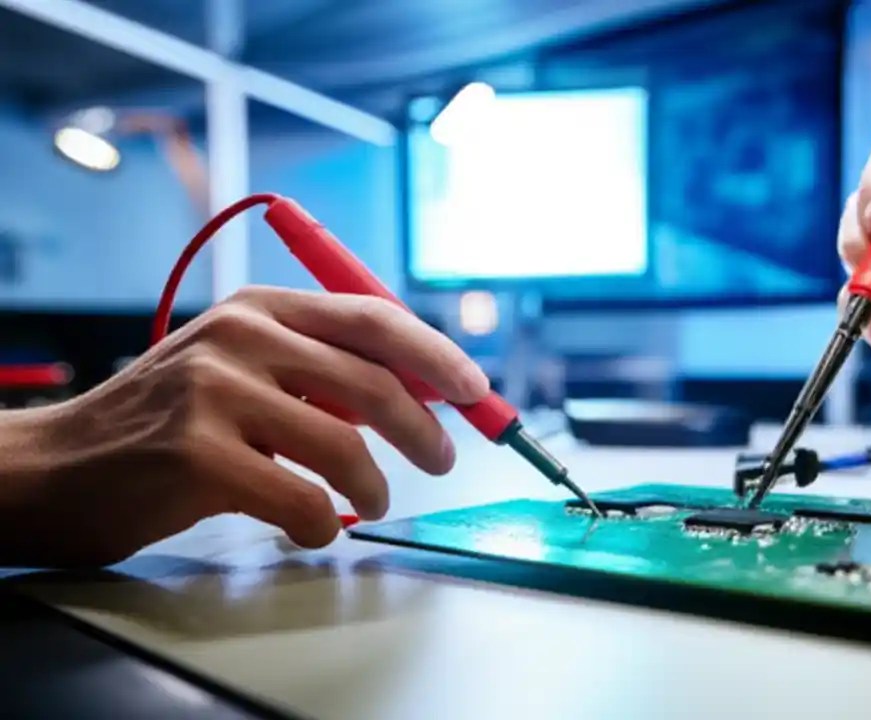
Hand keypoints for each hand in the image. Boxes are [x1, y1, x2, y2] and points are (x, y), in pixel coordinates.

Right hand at [0, 287, 488, 566]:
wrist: (54, 466)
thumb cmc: (161, 422)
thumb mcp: (236, 365)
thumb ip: (316, 367)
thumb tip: (419, 390)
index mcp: (259, 307)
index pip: (374, 319)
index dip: (437, 356)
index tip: (477, 391)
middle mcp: (240, 336)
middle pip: (374, 383)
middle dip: (426, 431)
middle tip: (442, 461)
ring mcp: (215, 394)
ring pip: (345, 448)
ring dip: (373, 488)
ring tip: (368, 502)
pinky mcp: (197, 456)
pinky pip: (301, 501)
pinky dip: (320, 526)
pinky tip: (310, 528)